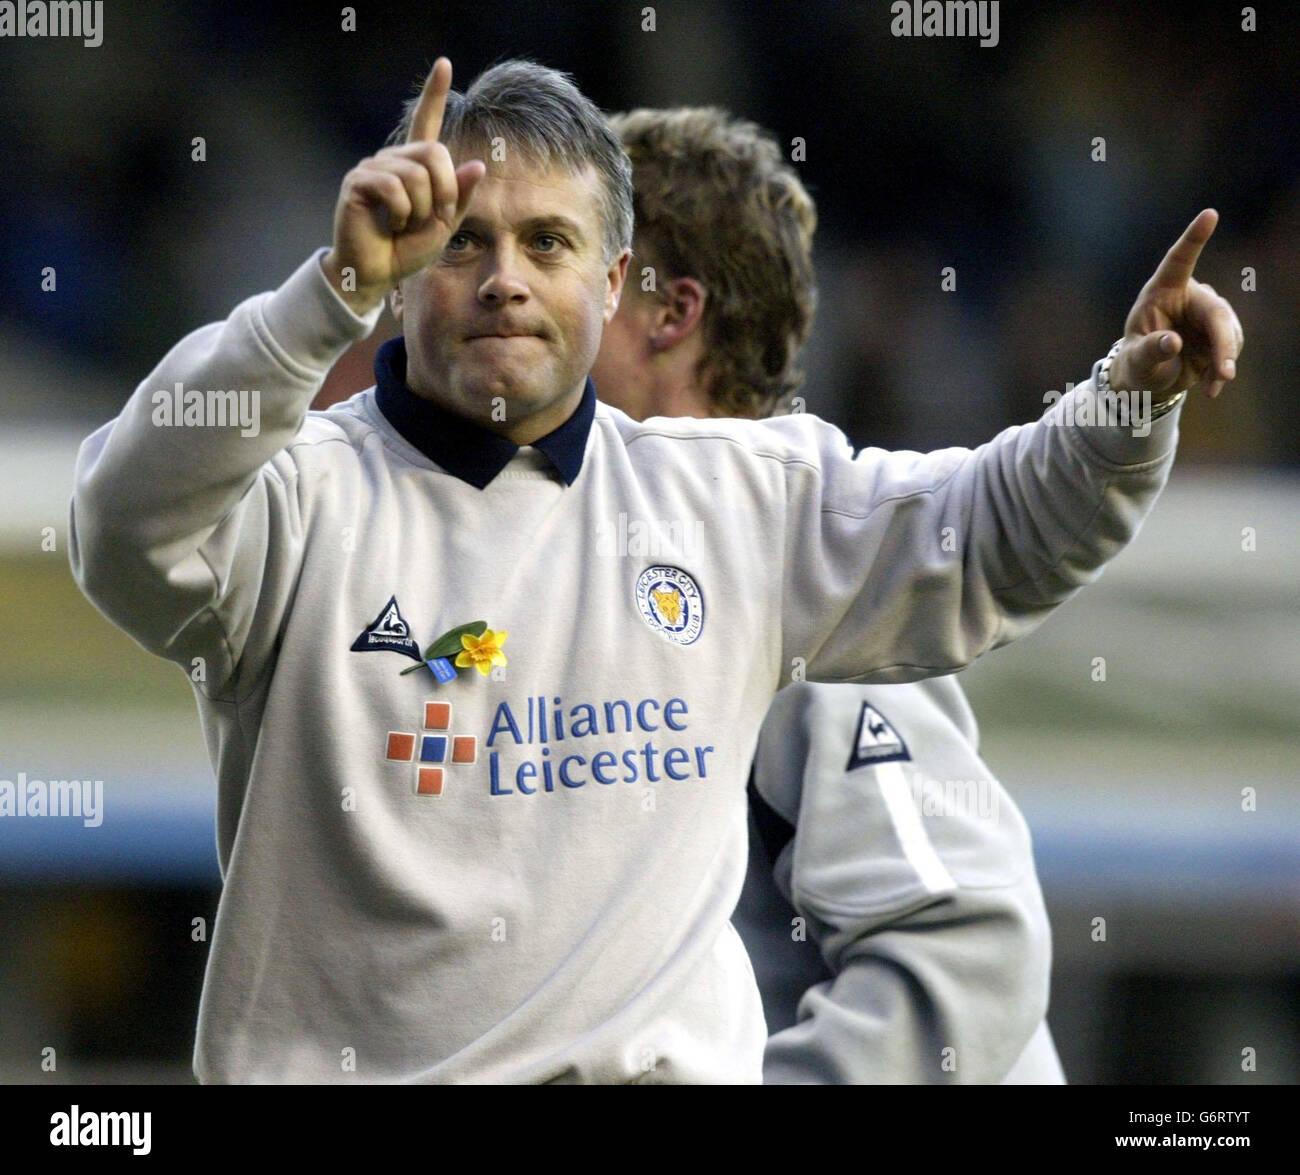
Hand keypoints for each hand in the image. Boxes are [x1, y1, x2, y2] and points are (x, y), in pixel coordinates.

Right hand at [322, 57, 486, 314]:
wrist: (376, 273)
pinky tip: (390, 224)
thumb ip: (459, 196)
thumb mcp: (444, 225)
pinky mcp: (358, 181)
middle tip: (430, 217)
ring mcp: (374, 167)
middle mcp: (394, 159)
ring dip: (421, 208)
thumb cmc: (407, 250)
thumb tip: (477, 165)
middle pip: (435, 153)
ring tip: (405, 224)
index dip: (434, 94)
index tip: (444, 64)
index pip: (426, 123)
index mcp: (415, 166)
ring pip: (417, 174)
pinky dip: (402, 213)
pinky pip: (394, 188)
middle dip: (444, 191)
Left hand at [1109, 209, 1243, 401]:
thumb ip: (1150, 351)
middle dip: (1224, 343)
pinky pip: (1232, 346)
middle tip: (1224, 371)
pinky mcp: (1221, 331)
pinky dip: (1224, 368)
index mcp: (1162, 291)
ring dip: (1225, 360)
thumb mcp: (1136, 362)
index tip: (1210, 214)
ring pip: (1230, 330)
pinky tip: (1213, 385)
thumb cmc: (1136, 364)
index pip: (1179, 261)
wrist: (1151, 379)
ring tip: (1211, 385)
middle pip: (1217, 312)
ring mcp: (1208, 313)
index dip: (1194, 238)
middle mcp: (1189, 296)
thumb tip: (1172, 342)